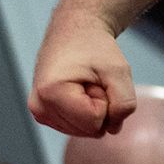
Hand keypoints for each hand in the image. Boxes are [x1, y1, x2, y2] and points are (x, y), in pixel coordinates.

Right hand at [29, 9, 135, 136]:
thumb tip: (114, 129)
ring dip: (93, 108)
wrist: (74, 32)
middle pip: (89, 130)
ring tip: (86, 84)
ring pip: (84, 131)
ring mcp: (39, 112)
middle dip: (100, 106)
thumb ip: (124, 103)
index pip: (95, 122)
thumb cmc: (94, 47)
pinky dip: (85, 112)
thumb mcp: (119, 70)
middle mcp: (39, 107)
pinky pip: (77, 127)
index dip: (106, 101)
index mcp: (51, 93)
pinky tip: (79, 91)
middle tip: (92, 81)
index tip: (97, 80)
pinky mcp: (44, 114)